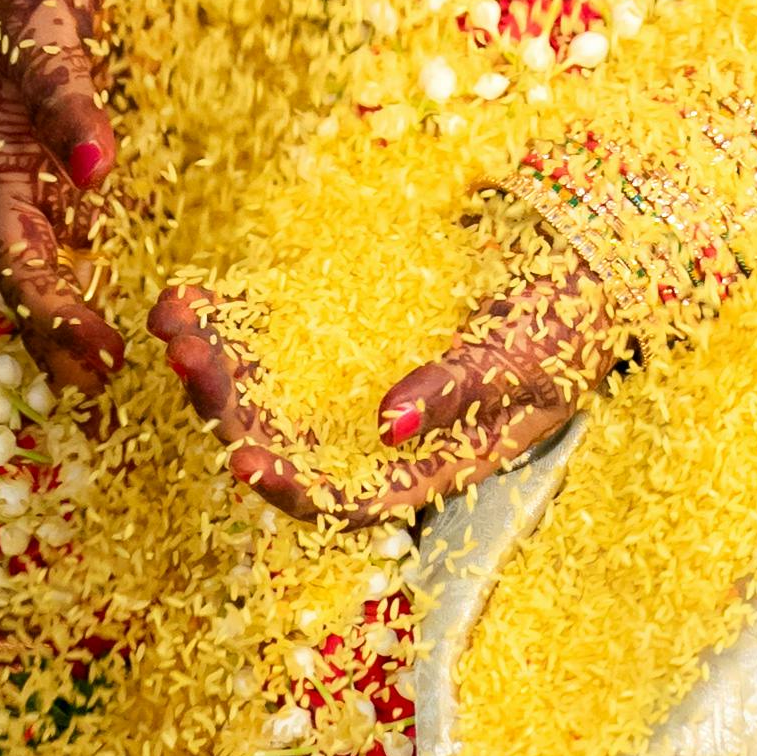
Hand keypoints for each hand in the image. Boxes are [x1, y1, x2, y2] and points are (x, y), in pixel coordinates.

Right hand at [0, 0, 123, 394]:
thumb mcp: (42, 31)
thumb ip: (64, 97)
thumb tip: (96, 167)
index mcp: (1, 161)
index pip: (20, 260)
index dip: (51, 316)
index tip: (95, 357)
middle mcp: (28, 180)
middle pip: (44, 279)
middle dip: (72, 336)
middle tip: (119, 379)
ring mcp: (60, 170)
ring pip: (75, 258)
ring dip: (101, 308)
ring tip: (152, 354)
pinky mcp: (95, 150)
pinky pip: (115, 214)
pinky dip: (135, 255)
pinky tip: (179, 282)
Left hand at [146, 275, 593, 525]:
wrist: (583, 255)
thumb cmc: (569, 320)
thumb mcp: (526, 357)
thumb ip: (461, 389)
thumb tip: (390, 424)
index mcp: (429, 465)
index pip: (346, 499)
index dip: (290, 487)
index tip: (242, 456)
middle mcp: (380, 435)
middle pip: (288, 440)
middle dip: (228, 405)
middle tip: (185, 355)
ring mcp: (357, 381)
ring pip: (269, 391)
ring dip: (216, 362)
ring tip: (173, 316)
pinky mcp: (346, 329)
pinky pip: (277, 336)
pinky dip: (234, 318)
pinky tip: (194, 293)